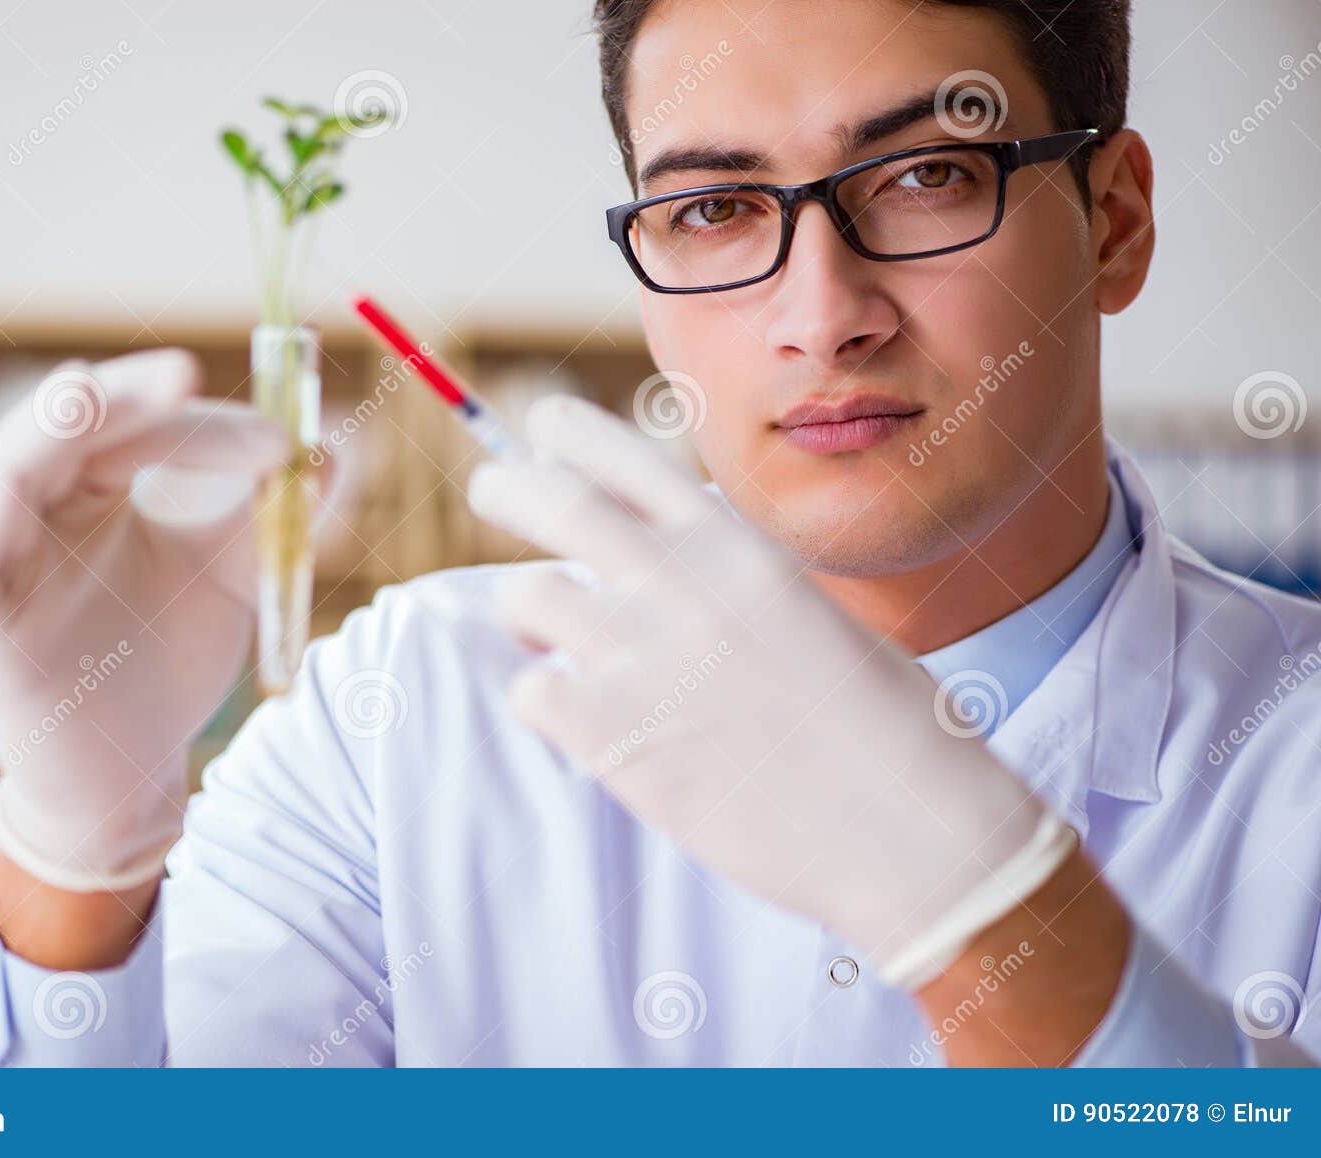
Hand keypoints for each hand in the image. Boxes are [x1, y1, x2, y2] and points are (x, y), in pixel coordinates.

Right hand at [0, 349, 290, 892]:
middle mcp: (39, 508)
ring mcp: (0, 558)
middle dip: (123, 396)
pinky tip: (25, 479)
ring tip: (91, 394)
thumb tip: (333, 451)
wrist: (133, 773)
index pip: (136, 426)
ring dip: (50, 427)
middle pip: (69, 426)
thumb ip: (274, 516)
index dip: (201, 422)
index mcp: (92, 487)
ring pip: (9, 469)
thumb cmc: (168, 665)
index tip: (280, 439)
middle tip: (182, 376)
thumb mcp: (233, 577)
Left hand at [467, 394, 1074, 988]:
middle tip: (492, 491)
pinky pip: (532, 691)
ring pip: (523, 595)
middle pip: (545, 497)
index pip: (618, 450)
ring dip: (527, 612)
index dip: (563, 430)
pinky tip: (582, 720)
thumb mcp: (812, 610)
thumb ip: (731, 579)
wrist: (911, 828)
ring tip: (549, 637)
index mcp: (733, 543)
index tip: (539, 431)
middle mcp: (676, 581)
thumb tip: (666, 566)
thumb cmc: (888, 727)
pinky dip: (544, 700)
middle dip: (505, 486)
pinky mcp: (613, 736)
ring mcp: (638, 655)